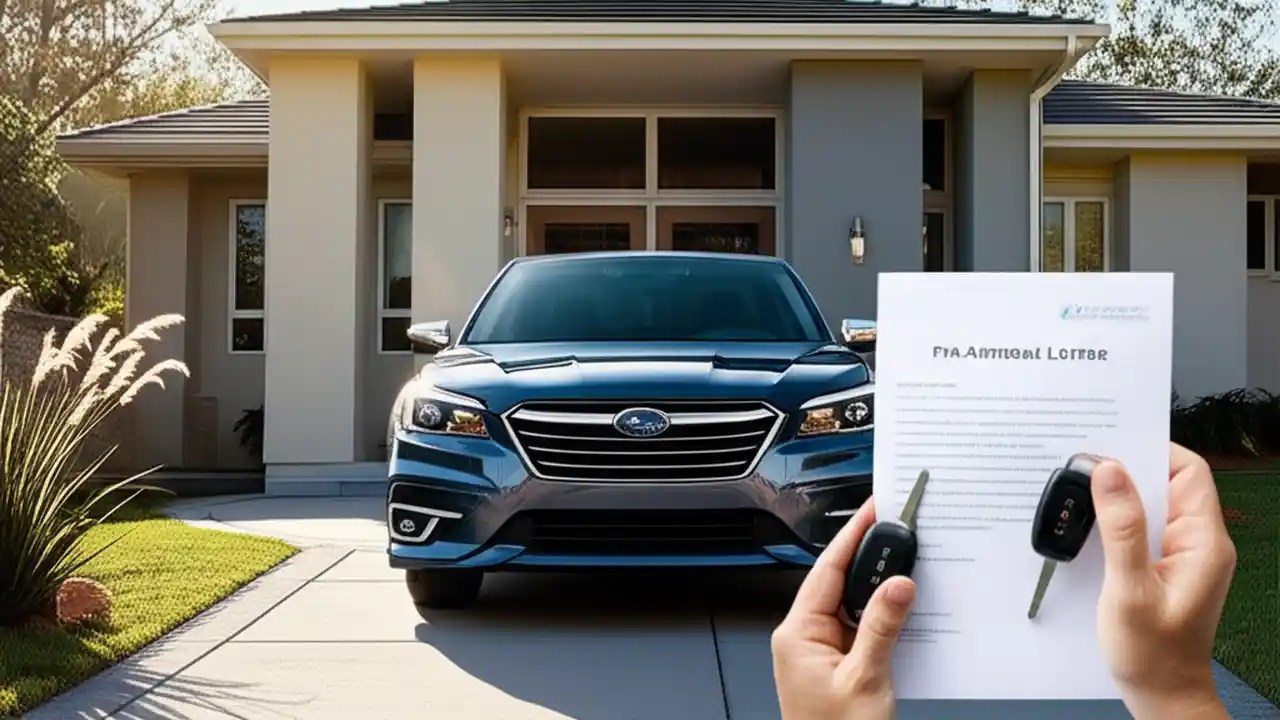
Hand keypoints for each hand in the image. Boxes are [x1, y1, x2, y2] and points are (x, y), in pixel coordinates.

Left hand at [771, 498, 915, 719]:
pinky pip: (860, 628)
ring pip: (852, 604)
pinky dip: (882, 617)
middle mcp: (803, 637)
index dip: (852, 535)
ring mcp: (819, 652)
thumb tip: (899, 583)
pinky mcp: (836, 666)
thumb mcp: (865, 679)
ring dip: (878, 588)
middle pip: (839, 582)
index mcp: (797, 633)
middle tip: (899, 526)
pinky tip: (905, 608)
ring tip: (909, 560)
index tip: (873, 508)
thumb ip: (883, 627)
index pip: (827, 569)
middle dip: (869, 556)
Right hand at [1092, 444, 1235, 719]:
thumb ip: (1121, 528)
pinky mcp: (1166, 568)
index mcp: (1204, 543)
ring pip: (1154, 505)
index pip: (1189, 472)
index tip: (1111, 447)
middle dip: (1129, 471)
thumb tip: (1109, 470)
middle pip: (1169, 484)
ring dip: (1120, 497)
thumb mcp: (1129, 588)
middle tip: (1087, 467)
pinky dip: (1119, 521)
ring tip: (1084, 494)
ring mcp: (1184, 556)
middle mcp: (1200, 544)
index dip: (1153, 451)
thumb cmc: (1151, 653)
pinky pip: (1144, 529)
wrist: (1162, 695)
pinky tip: (1093, 528)